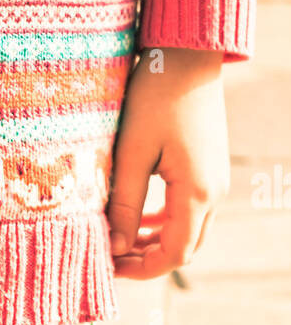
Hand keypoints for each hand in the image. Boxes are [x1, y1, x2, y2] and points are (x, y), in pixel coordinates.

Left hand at [107, 47, 229, 279]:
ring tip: (118, 239)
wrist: (186, 55)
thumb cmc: (154, 98)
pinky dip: (164, 220)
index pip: (174, 255)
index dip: (141, 269)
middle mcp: (214, 192)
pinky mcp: (208, 167)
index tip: (109, 267)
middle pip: (183, 248)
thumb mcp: (131, 154)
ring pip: (187, 230)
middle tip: (109, 256)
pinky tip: (138, 217)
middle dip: (146, 259)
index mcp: (197, 193)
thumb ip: (124, 205)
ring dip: (154, 240)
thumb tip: (116, 247)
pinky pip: (189, 209)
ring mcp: (215, 179)